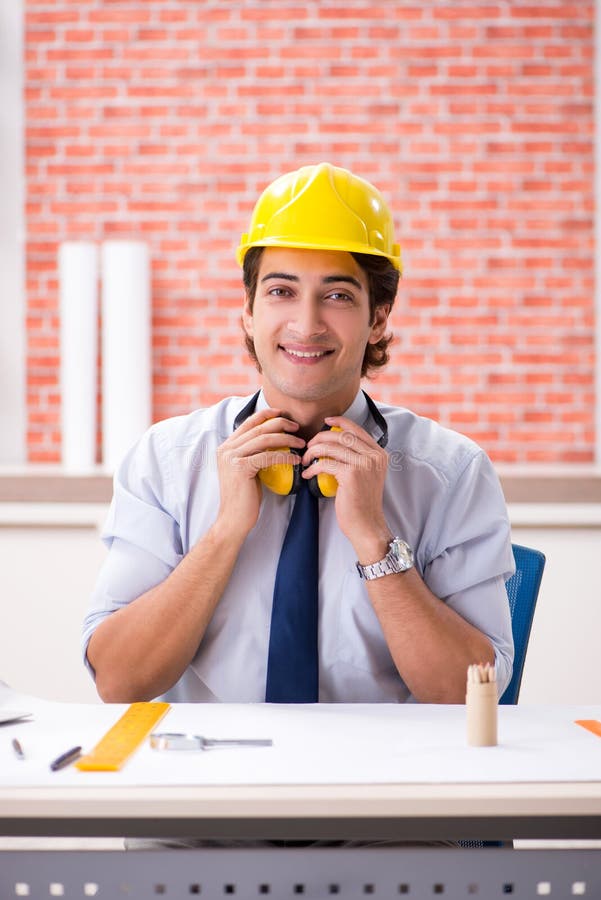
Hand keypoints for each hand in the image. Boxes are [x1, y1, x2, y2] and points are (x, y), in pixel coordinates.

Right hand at [216, 408, 304, 535]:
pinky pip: (268, 456)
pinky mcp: (240, 468)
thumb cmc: (244, 497)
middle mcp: (226, 449)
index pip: (249, 422)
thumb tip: (274, 439)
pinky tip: (296, 460)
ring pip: (264, 439)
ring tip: (301, 443)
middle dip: (280, 424)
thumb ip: (253, 453)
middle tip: (297, 427)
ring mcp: (232, 457)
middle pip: (258, 427)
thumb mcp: (247, 469)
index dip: (267, 415)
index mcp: (227, 447)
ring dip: (286, 439)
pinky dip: (285, 456)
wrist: (233, 519)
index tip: (283, 414)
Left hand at [302, 417, 390, 559]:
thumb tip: (336, 442)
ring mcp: (364, 464)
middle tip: (308, 447)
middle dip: (320, 438)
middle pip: (341, 436)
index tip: (325, 422)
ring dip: (312, 452)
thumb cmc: (362, 502)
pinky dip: (312, 468)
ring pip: (330, 447)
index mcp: (379, 453)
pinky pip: (325, 464)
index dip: (339, 422)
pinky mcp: (351, 475)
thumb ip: (358, 457)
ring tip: (305, 460)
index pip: (356, 429)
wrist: (367, 525)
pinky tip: (308, 474)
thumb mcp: (367, 474)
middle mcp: (374, 456)